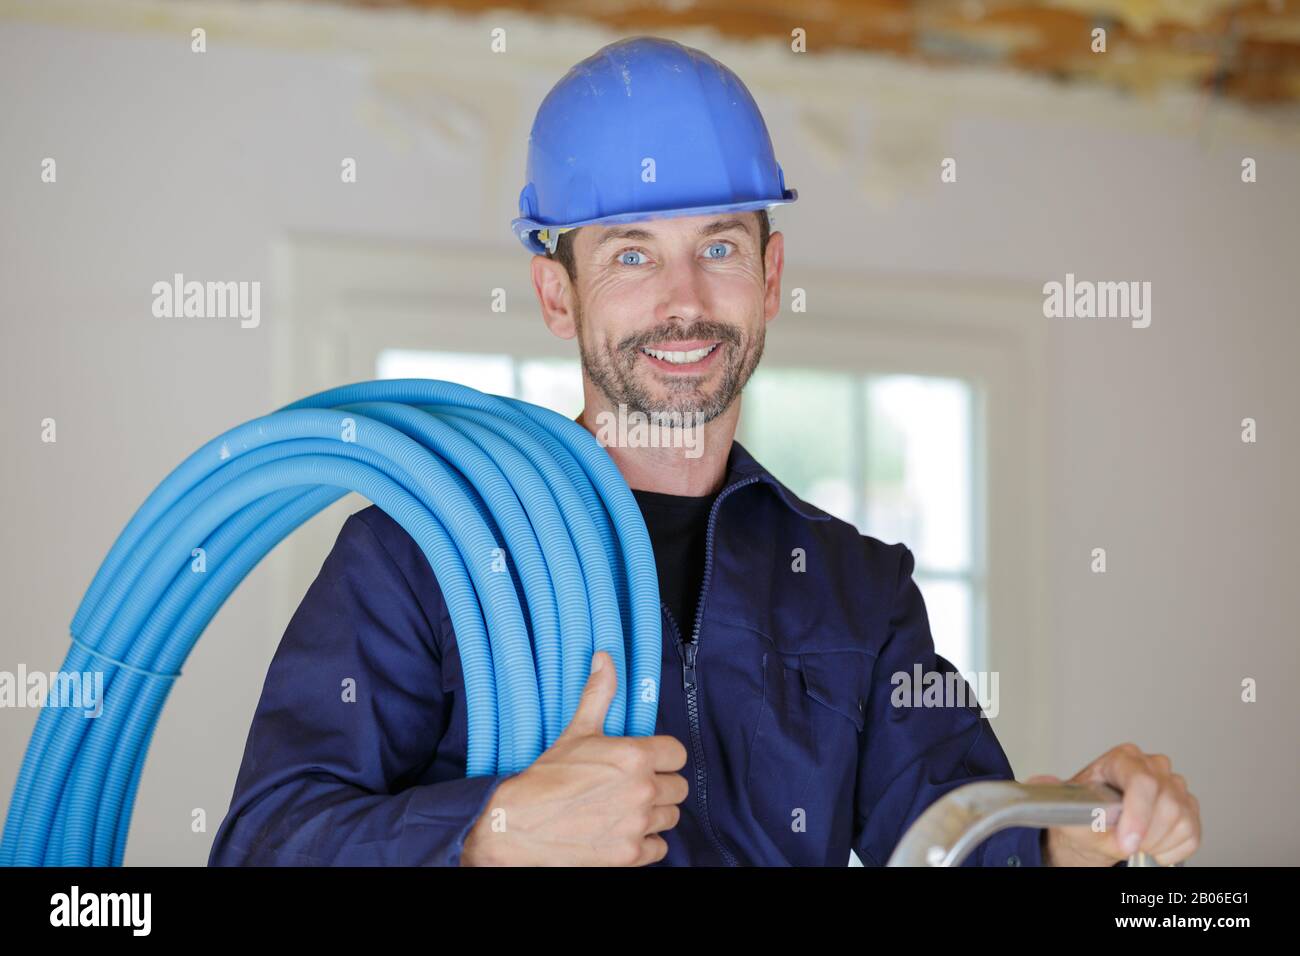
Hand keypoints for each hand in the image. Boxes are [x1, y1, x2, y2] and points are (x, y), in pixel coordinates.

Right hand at [461, 650, 688, 865]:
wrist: (518, 823)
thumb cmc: (547, 777)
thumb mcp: (576, 731)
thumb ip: (598, 694)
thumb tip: (604, 659)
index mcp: (634, 756)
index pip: (677, 754)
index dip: (664, 756)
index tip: (650, 761)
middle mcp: (642, 790)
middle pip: (679, 788)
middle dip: (661, 785)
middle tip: (636, 785)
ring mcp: (637, 824)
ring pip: (670, 817)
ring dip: (655, 813)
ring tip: (629, 808)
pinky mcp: (630, 856)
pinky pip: (659, 847)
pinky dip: (647, 842)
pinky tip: (625, 831)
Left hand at [1031, 743, 1200, 865]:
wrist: (1097, 828)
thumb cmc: (1085, 814)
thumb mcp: (1069, 810)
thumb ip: (1062, 800)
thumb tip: (1038, 783)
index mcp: (1122, 759)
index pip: (1141, 781)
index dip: (1137, 815)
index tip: (1126, 843)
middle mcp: (1152, 766)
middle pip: (1166, 804)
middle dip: (1145, 835)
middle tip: (1123, 845)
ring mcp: (1174, 785)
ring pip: (1181, 820)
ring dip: (1156, 843)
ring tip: (1133, 842)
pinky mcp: (1189, 807)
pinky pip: (1191, 834)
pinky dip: (1170, 850)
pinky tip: (1150, 844)